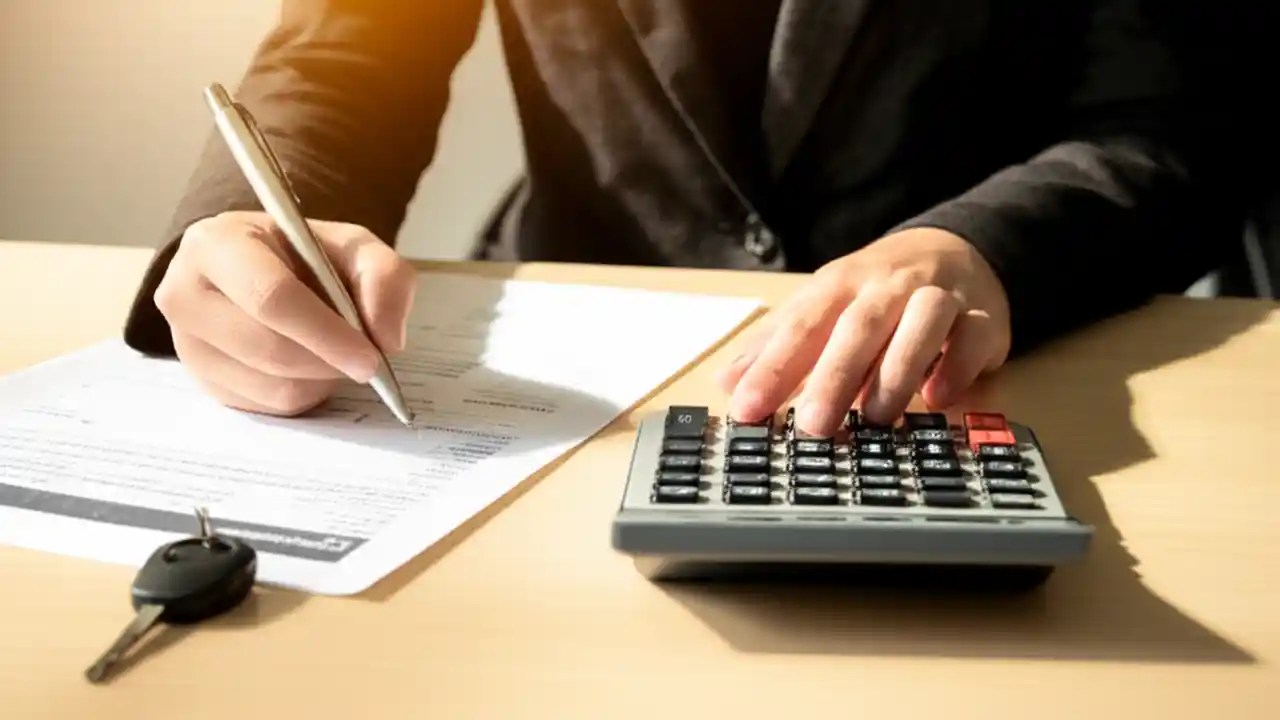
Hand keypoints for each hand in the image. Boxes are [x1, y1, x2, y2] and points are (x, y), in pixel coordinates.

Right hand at [154, 211, 415, 415]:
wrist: (259, 270)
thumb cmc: (303, 255)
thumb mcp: (352, 246)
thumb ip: (383, 278)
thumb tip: (387, 339)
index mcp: (216, 244)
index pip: (270, 296)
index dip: (326, 333)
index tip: (371, 357)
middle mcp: (184, 295)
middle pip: (268, 349)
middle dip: (329, 362)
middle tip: (368, 363)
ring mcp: (188, 346)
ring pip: (271, 386)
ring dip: (321, 379)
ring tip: (332, 350)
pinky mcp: (203, 384)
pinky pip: (268, 407)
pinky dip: (305, 393)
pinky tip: (309, 365)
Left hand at [716, 228, 1010, 435]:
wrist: (956, 250)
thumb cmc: (876, 292)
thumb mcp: (822, 308)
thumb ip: (777, 346)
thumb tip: (727, 382)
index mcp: (839, 286)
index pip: (800, 325)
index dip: (771, 368)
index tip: (746, 410)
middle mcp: (887, 287)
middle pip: (859, 325)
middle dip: (834, 376)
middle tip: (812, 425)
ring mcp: (938, 298)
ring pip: (921, 322)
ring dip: (897, 370)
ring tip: (876, 418)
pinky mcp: (982, 318)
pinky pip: (972, 337)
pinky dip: (957, 367)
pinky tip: (939, 397)